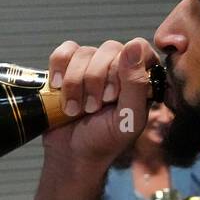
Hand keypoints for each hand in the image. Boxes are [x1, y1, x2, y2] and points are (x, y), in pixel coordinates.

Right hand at [43, 38, 161, 166]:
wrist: (71, 153)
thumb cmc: (104, 140)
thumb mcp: (128, 118)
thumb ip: (136, 84)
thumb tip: (133, 45)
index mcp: (140, 78)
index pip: (139, 49)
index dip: (122, 69)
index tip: (113, 96)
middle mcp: (118, 66)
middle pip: (109, 48)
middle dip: (96, 81)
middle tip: (93, 108)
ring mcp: (92, 65)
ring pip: (84, 52)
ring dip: (75, 84)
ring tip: (75, 109)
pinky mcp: (68, 66)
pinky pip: (64, 51)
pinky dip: (59, 69)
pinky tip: (58, 87)